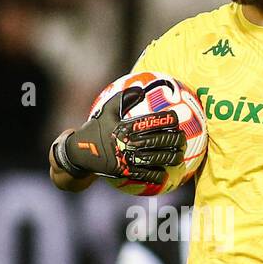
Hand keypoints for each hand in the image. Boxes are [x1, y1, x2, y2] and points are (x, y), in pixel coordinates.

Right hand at [51, 83, 185, 183]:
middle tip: (183, 138)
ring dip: (170, 157)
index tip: (176, 119)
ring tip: (179, 155)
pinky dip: (157, 174)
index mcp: (125, 126)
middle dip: (174, 139)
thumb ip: (123, 98)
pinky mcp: (124, 172)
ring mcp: (126, 158)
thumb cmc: (95, 128)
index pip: (151, 122)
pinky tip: (165, 173)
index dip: (166, 120)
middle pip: (158, 141)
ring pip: (155, 158)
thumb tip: (140, 89)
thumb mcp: (106, 110)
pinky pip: (145, 174)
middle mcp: (127, 142)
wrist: (79, 152)